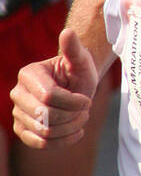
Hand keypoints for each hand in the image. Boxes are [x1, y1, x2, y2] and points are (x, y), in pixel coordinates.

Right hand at [10, 29, 98, 147]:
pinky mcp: (23, 130)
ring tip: (81, 118)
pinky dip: (62, 141)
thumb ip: (74, 49)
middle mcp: (18, 93)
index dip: (73, 102)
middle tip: (85, 111)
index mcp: (28, 74)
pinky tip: (76, 132)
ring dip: (70, 128)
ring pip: (45, 131)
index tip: (87, 100)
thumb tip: (68, 32)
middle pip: (46, 116)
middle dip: (72, 116)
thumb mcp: (81, 61)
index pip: (49, 97)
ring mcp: (18, 113)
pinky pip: (40, 143)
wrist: (75, 87)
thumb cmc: (78, 72)